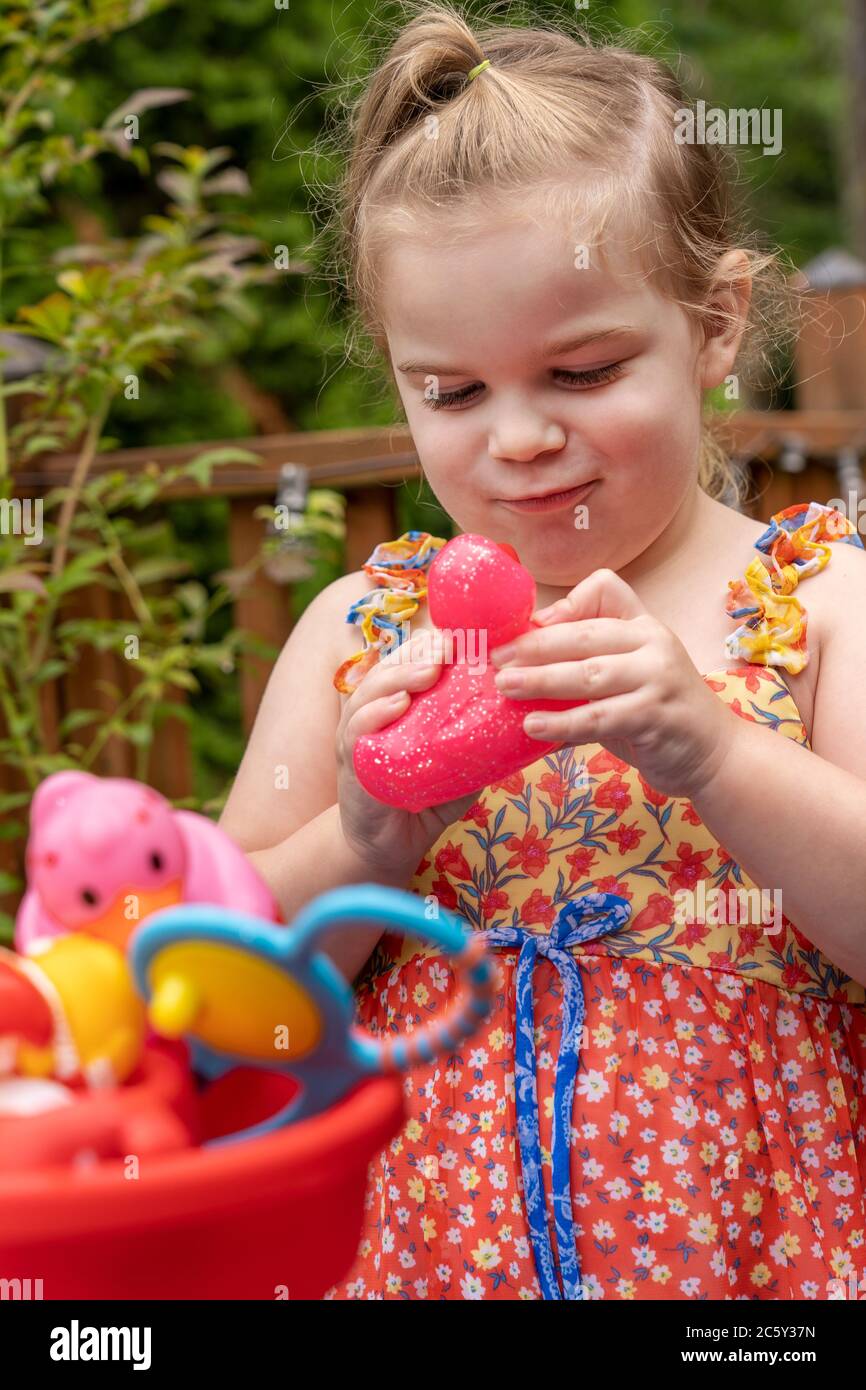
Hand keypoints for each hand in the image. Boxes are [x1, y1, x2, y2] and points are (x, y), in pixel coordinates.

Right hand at [336, 630, 485, 879]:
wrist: (391, 845)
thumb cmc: (425, 796)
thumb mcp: (461, 763)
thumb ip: (486, 741)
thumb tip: (537, 724)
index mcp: (400, 702)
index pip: (412, 660)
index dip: (433, 645)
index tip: (465, 636)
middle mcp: (375, 710)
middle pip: (391, 667)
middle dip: (420, 652)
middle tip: (450, 647)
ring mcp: (358, 733)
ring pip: (371, 691)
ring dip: (400, 676)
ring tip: (429, 670)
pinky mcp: (350, 762)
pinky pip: (356, 731)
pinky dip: (375, 714)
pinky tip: (398, 705)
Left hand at [489, 568, 736, 799]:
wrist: (713, 753)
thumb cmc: (657, 712)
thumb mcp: (628, 674)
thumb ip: (589, 661)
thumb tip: (521, 659)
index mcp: (643, 625)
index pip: (603, 592)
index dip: (562, 605)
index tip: (521, 625)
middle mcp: (653, 643)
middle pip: (584, 635)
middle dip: (534, 646)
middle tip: (495, 659)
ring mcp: (657, 678)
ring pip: (588, 674)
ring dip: (540, 681)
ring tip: (504, 687)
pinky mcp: (655, 716)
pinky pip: (598, 717)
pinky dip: (562, 722)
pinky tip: (533, 727)